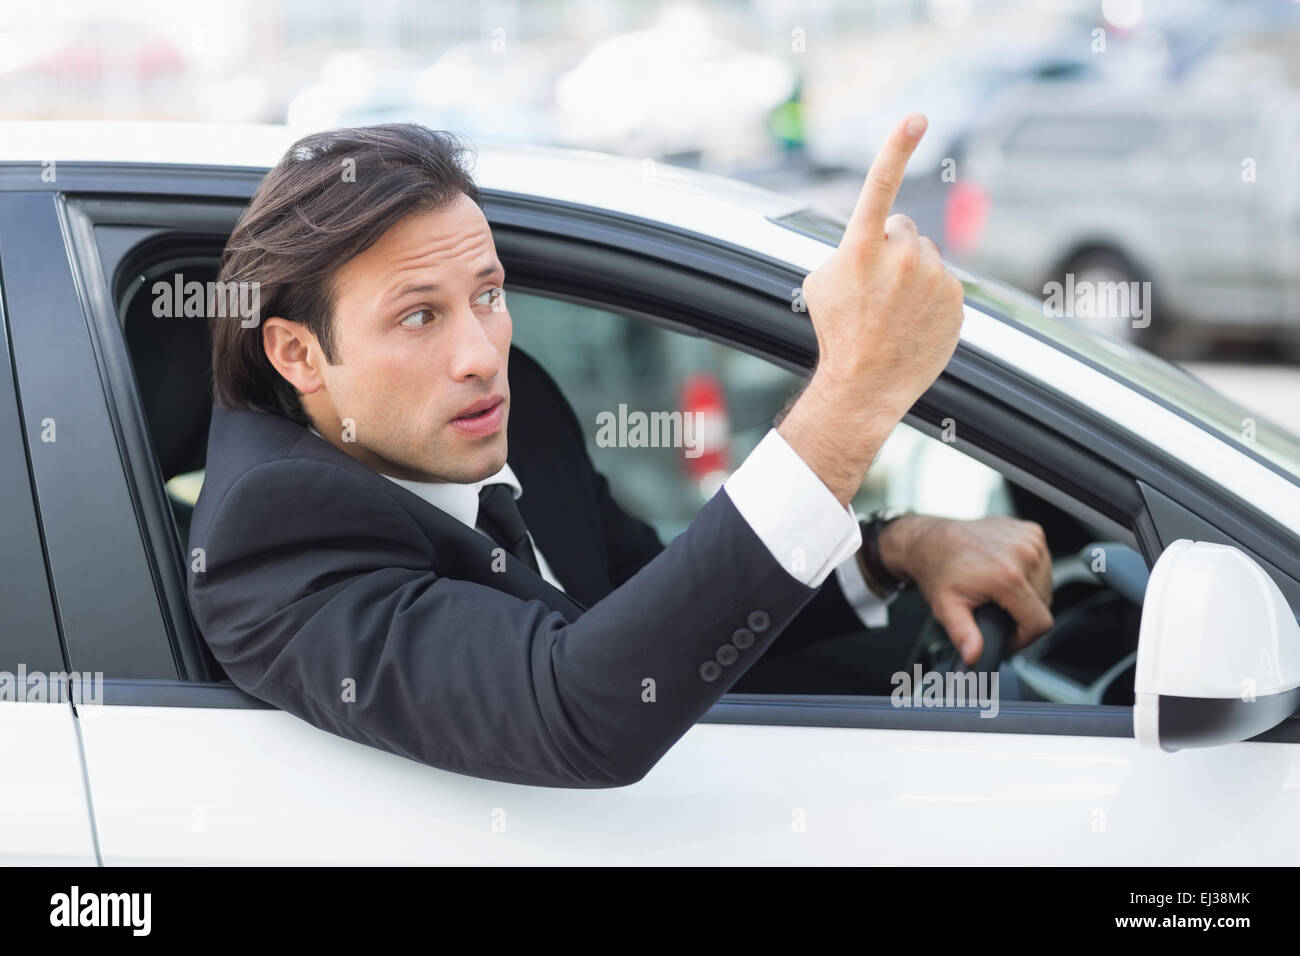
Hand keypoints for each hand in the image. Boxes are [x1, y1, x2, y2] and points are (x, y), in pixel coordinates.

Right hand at [778, 113, 966, 505]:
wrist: (864, 386)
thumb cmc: (837, 332)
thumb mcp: (822, 281)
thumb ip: (850, 246)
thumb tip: (877, 236)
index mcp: (861, 248)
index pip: (880, 185)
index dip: (897, 148)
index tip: (916, 118)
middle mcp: (902, 256)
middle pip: (903, 228)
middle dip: (891, 247)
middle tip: (874, 289)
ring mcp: (933, 278)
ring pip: (925, 256)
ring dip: (911, 273)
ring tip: (892, 312)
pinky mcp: (957, 299)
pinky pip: (943, 282)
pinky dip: (930, 297)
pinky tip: (912, 323)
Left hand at [880, 514, 1053, 665]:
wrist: (932, 539)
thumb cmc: (939, 569)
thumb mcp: (946, 608)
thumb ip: (963, 635)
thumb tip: (974, 656)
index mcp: (1008, 575)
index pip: (1040, 623)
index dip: (1024, 637)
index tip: (1008, 636)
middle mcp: (1024, 554)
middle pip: (1044, 604)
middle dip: (1022, 613)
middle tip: (996, 609)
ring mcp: (1030, 540)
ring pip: (1046, 585)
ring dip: (1027, 593)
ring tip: (998, 590)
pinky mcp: (1032, 532)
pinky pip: (1043, 564)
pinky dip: (1029, 572)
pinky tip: (1006, 571)